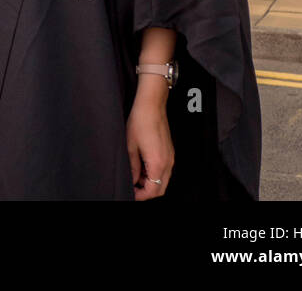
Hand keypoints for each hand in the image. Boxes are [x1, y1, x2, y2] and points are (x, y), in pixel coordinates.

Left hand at [126, 78, 172, 200]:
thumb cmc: (140, 122)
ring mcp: (171, 158)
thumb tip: (132, 180)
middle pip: (160, 189)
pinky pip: (164, 171)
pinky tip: (142, 167)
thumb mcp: (130, 146)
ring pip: (163, 180)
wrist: (152, 106)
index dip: (141, 196)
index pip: (153, 191)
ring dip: (150, 183)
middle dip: (146, 192)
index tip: (131, 194)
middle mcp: (168, 163)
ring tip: (134, 176)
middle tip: (132, 189)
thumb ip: (133, 167)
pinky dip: (154, 174)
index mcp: (158, 164)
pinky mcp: (170, 152)